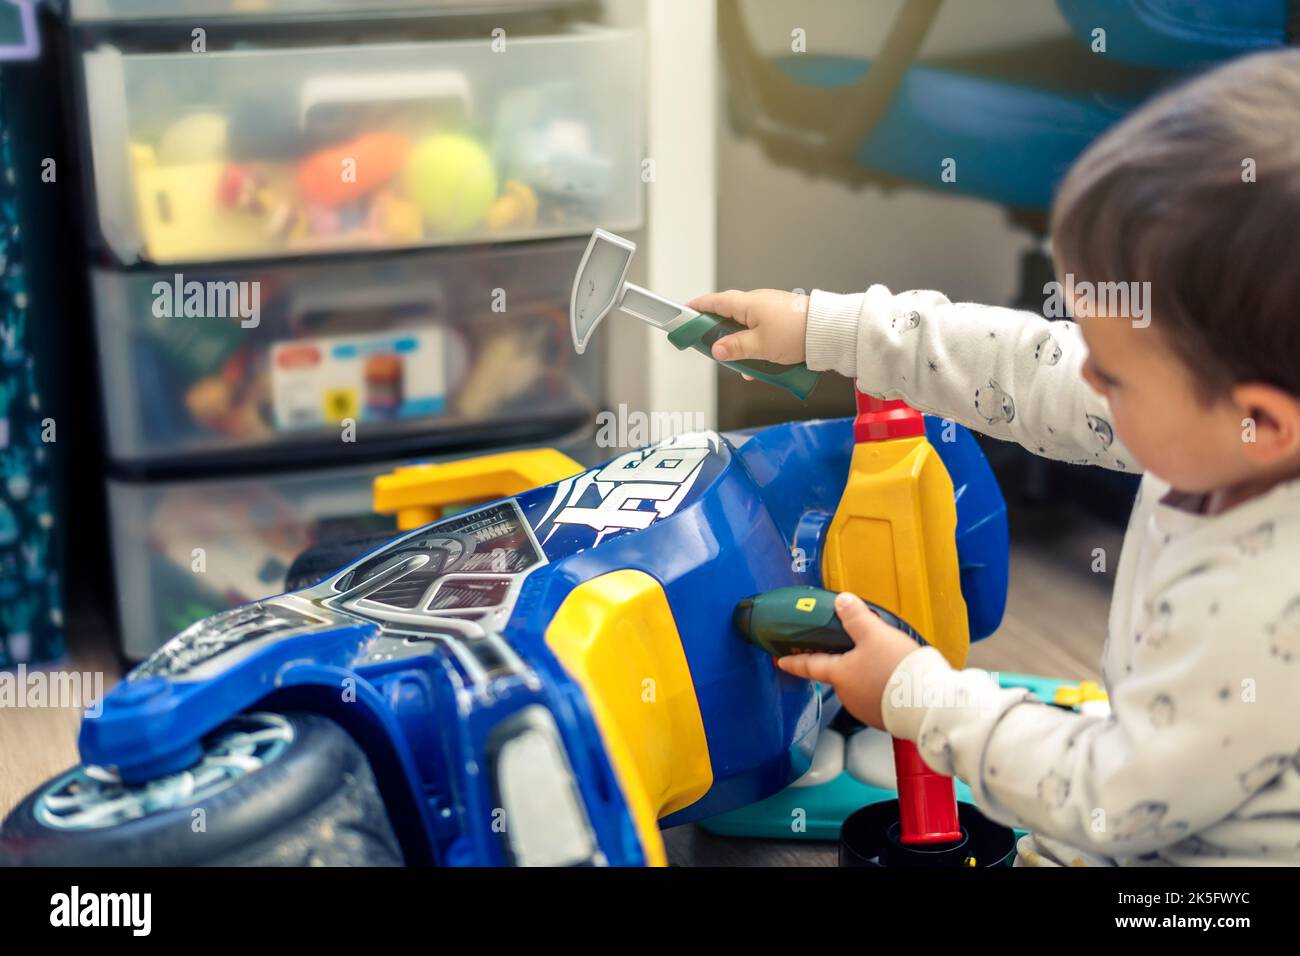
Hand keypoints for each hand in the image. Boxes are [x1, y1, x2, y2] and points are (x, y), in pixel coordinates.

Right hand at [687, 289, 808, 377]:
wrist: (829, 331)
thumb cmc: (796, 333)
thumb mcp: (759, 346)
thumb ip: (735, 348)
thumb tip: (717, 349)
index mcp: (747, 303)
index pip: (714, 302)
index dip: (697, 308)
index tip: (683, 314)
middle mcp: (757, 303)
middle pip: (728, 317)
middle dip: (720, 336)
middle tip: (714, 352)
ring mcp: (770, 310)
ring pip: (745, 329)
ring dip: (742, 347)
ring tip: (746, 367)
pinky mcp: (781, 320)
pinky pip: (760, 333)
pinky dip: (757, 348)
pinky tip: (763, 366)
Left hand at [776, 592, 920, 728]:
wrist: (928, 703)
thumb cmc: (898, 669)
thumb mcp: (875, 634)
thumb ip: (856, 616)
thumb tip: (842, 601)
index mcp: (839, 674)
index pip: (809, 665)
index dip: (794, 661)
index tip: (781, 661)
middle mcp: (847, 694)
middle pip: (838, 675)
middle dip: (843, 664)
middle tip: (853, 651)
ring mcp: (865, 708)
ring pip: (858, 687)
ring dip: (864, 676)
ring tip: (883, 663)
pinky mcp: (884, 717)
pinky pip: (877, 698)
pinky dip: (881, 688)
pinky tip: (894, 680)